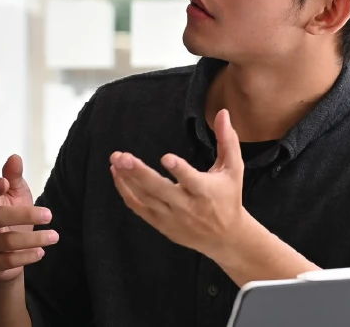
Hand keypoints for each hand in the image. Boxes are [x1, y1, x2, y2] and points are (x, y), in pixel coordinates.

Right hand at [0, 155, 58, 281]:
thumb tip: (15, 157)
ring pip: (7, 241)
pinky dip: (27, 256)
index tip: (4, 183)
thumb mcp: (14, 196)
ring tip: (54, 236)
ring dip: (34, 238)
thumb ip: (13, 178)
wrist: (4, 255)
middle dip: (25, 215)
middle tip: (50, 214)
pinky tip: (42, 252)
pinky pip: (9, 261)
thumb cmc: (11, 218)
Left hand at [109, 108, 249, 258]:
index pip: (191, 181)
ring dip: (128, 179)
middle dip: (140, 173)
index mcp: (206, 192)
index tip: (166, 157)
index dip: (179, 170)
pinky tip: (116, 174)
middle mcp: (187, 206)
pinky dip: (125, 192)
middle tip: (122, 156)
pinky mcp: (161, 224)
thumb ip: (227, 140)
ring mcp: (172, 217)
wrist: (225, 237)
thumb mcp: (233, 169)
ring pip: (146, 198)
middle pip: (160, 190)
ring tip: (116, 159)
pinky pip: (138, 207)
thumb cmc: (228, 197)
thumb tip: (223, 112)